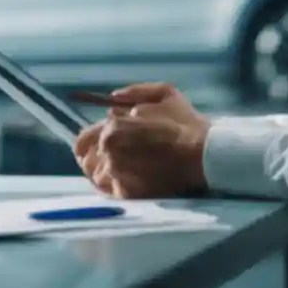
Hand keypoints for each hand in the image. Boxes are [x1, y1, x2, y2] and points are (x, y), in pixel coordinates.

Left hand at [72, 83, 210, 198]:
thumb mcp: (164, 93)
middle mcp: (109, 153)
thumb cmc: (185, 123)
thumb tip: (112, 100)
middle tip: (109, 160)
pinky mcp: (130, 194)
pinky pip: (112, 193)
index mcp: (112, 129)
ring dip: (105, 174)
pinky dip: (116, 187)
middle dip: (96, 159)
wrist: (205, 155)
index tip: (90, 147)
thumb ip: (134, 92)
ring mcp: (118, 176)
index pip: (83, 141)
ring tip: (121, 172)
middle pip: (88, 162)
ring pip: (98, 178)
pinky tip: (128, 182)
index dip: (85, 144)